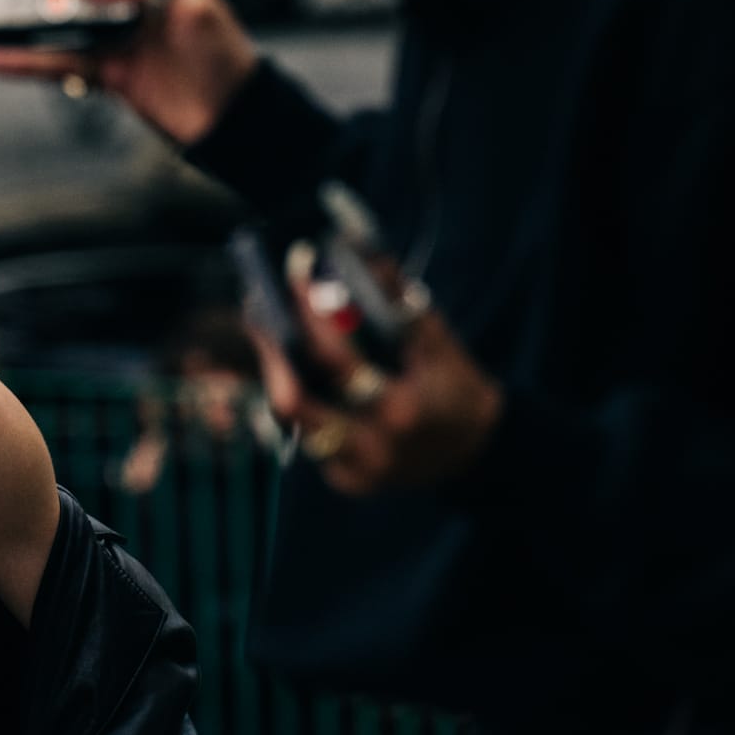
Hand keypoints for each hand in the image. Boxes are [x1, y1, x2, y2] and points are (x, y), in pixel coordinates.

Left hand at [254, 248, 505, 496]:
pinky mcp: (345, 481)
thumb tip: (361, 253)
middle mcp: (371, 448)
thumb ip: (399, 303)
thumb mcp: (438, 342)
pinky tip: (301, 376)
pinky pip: (309, 437)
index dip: (309, 315)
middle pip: (292, 403)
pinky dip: (305, 402)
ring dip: (281, 377)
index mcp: (400, 410)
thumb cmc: (457, 390)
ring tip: (274, 338)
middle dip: (271, 354)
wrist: (474, 452)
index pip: (335, 360)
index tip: (295, 279)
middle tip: (259, 315)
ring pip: (292, 421)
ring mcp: (355, 471)